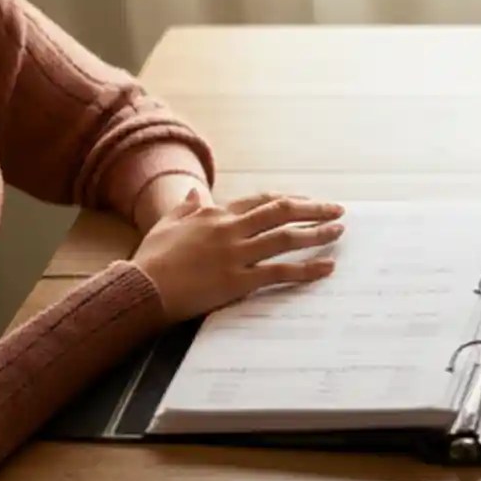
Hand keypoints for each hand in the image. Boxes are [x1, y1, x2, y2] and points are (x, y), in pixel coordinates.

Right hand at [132, 190, 345, 322]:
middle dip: (313, 209)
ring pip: (286, 238)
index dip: (288, 200)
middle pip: (282, 212)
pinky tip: (327, 267)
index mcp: (216, 214)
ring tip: (339, 231)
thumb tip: (196, 192)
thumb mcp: (166, 224)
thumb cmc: (151, 259)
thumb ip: (186, 207)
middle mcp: (231, 229)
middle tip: (337, 209)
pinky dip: (307, 269)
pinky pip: (280, 271)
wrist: (141, 288)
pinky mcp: (239, 280)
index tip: (307, 201)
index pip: (261, 201)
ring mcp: (237, 254)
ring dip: (317, 233)